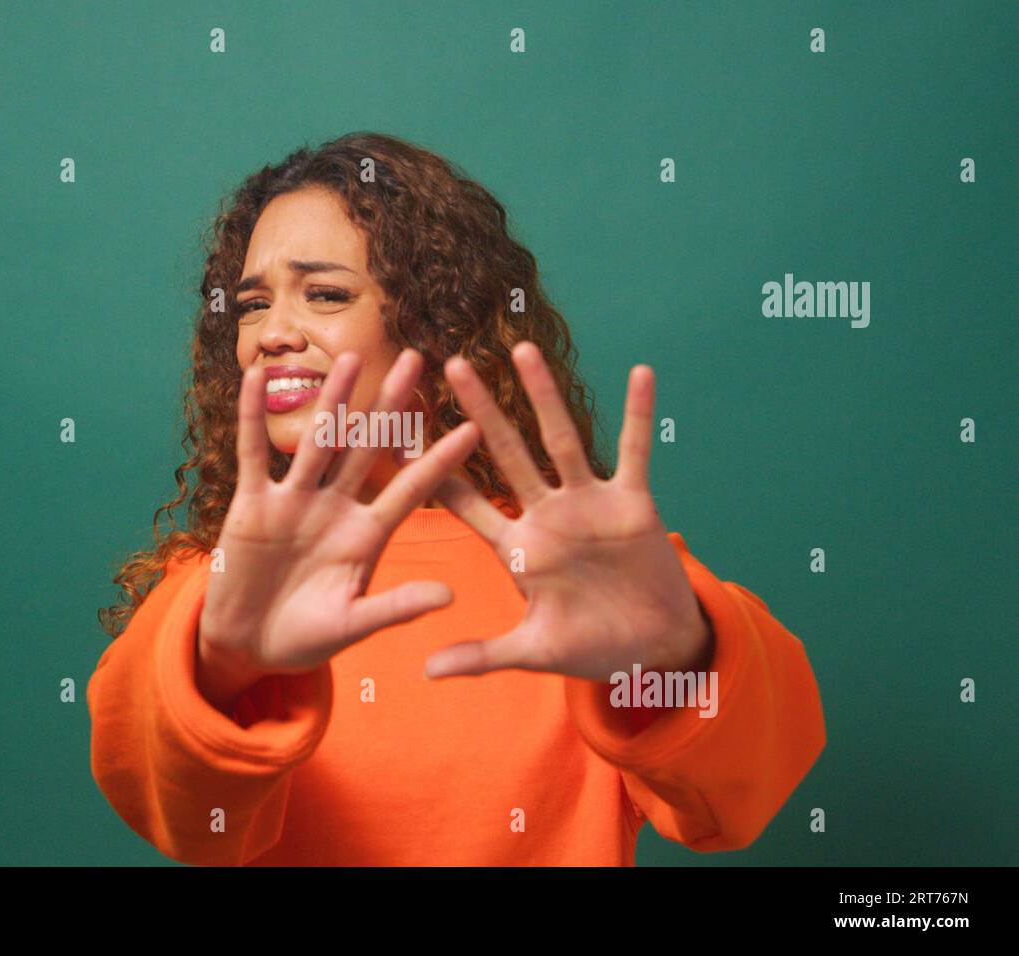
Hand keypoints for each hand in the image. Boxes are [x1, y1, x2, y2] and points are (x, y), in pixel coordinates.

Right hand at [198, 348, 481, 703]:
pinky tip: (255, 378)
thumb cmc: (306, 639)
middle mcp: (336, 507)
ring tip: (350, 357)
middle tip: (416, 358)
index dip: (439, 460)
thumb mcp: (353, 625)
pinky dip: (252, 417)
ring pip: (317, 440)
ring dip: (332, 400)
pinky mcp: (253, 503)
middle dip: (390, 404)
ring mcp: (294, 500)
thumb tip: (449, 596)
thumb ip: (396, 607)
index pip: (411, 488)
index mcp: (367, 534)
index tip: (474, 428)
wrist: (249, 646)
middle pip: (368, 446)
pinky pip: (253, 453)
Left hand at [425, 342, 711, 681]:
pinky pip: (634, 450)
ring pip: (561, 438)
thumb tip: (425, 673)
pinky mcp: (634, 502)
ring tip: (522, 348)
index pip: (465, 501)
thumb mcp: (533, 652)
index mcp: (517, 545)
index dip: (432, 472)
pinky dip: (638, 414)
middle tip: (450, 366)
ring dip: (544, 395)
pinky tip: (639, 372)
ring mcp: (588, 503)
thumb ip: (481, 656)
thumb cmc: (590, 647)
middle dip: (479, 412)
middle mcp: (547, 514)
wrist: (652, 647)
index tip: (399, 435)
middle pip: (506, 452)